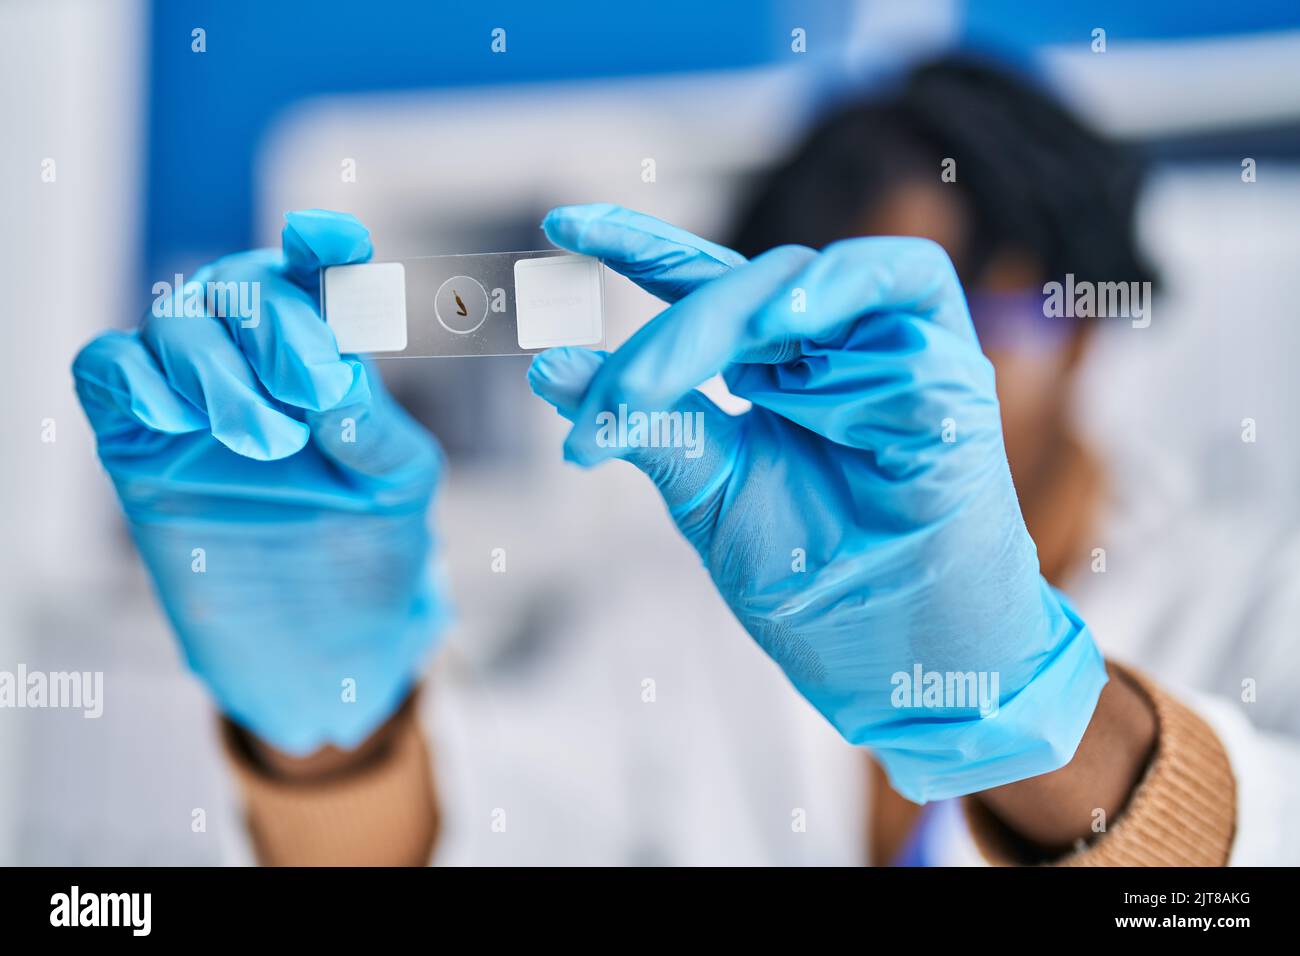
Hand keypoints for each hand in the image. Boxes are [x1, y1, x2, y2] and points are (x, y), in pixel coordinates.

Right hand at [73, 210, 445, 754]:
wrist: (317, 644)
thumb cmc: (367, 549)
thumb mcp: (395, 486)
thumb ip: (373, 425)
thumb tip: (337, 372)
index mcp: (322, 358)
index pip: (312, 277)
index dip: (319, 248)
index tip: (331, 243)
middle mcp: (254, 364)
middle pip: (238, 287)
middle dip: (275, 324)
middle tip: (313, 387)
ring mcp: (190, 400)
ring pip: (175, 323)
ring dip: (219, 367)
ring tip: (269, 440)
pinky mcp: (135, 443)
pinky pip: (108, 370)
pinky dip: (136, 376)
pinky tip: (180, 420)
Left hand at [528, 204, 1105, 802]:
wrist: (901, 663)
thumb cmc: (817, 581)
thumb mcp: (713, 494)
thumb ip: (651, 424)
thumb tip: (548, 365)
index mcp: (771, 371)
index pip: (699, 287)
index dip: (634, 247)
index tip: (560, 224)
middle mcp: (828, 349)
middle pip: (736, 289)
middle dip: (667, 338)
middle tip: (615, 400)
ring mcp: (890, 350)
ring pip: (805, 279)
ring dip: (736, 311)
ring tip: (681, 364)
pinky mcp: (950, 367)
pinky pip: (904, 287)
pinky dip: (842, 291)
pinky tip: (790, 322)